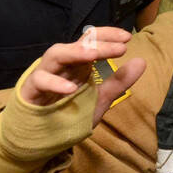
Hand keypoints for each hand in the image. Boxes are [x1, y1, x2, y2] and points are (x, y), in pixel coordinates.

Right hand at [19, 27, 146, 125]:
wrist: (42, 136)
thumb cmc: (68, 112)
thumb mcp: (100, 99)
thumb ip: (118, 82)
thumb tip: (142, 61)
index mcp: (77, 64)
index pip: (90, 41)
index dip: (107, 36)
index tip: (127, 38)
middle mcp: (62, 64)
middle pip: (77, 45)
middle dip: (98, 44)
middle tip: (119, 47)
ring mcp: (45, 74)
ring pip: (56, 54)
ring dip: (75, 53)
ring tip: (93, 55)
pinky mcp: (31, 90)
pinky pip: (40, 81)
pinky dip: (55, 83)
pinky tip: (71, 88)